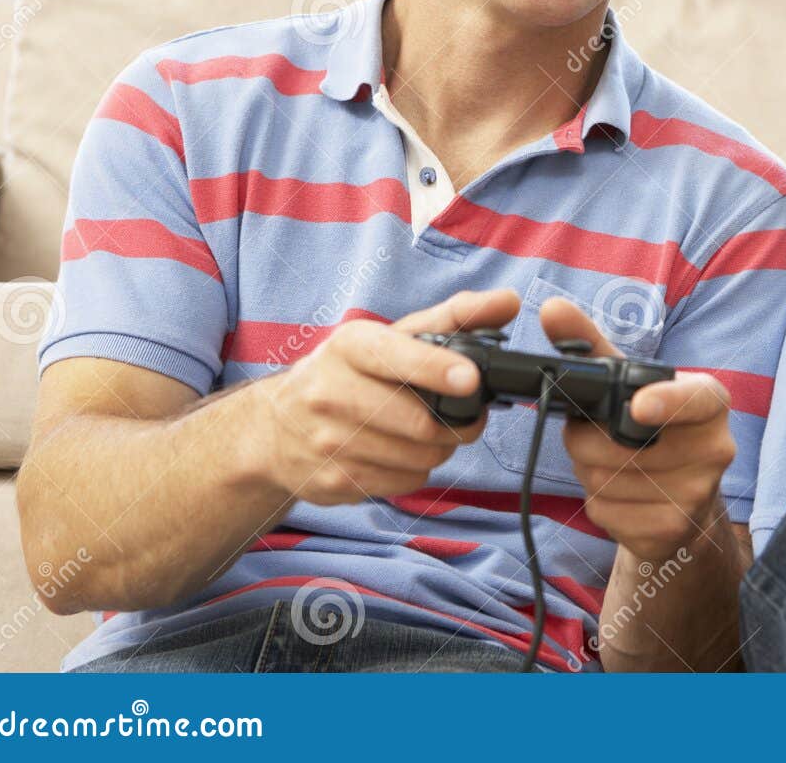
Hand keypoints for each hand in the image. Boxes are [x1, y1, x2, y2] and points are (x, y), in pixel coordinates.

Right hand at [251, 289, 513, 503]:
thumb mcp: (393, 337)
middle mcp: (330, 392)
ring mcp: (327, 441)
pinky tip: (403, 455)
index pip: (398, 357)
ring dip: (440, 449)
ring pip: (418, 458)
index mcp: (350, 346)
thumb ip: (455, 317)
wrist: (277, 427)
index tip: (470, 378)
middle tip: (468, 417)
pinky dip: (416, 472)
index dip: (438, 369)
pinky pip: (403, 484)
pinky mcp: (332, 481)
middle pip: (418, 422)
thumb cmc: (350, 374)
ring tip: (431, 433)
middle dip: (458, 424)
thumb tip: (508, 301)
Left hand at [540, 298, 736, 562]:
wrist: (686, 495)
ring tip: (607, 462)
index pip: (696, 400)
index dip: (666, 402)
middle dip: (587, 439)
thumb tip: (551, 309)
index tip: (638, 407)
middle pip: (621, 446)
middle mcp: (714, 450)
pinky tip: (616, 492)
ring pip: (607, 480)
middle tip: (594, 434)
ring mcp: (695, 496)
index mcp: (710, 403)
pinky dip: (597, 501)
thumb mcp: (629, 381)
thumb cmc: (653, 425)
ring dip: (588, 470)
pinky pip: (606, 513)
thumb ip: (590, 344)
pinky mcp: (671, 532)